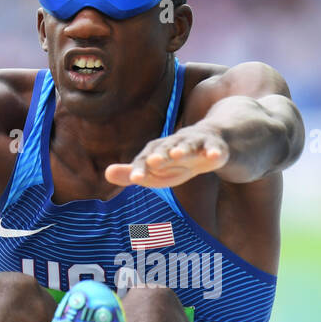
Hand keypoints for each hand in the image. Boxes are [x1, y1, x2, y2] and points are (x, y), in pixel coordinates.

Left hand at [106, 126, 227, 188]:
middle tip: (153, 161)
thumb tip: (106, 173)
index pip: (146, 159)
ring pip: (188, 144)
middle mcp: (174, 143)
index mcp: (158, 150)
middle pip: (165, 148)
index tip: (134, 179)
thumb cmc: (176, 160)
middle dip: (160, 154)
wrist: (208, 142)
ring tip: (178, 154)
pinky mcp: (213, 145)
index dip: (140, 168)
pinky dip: (213, 151)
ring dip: (182, 148)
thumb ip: (132, 172)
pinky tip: (214, 156)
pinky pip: (214, 148)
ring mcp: (194, 142)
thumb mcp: (155, 169)